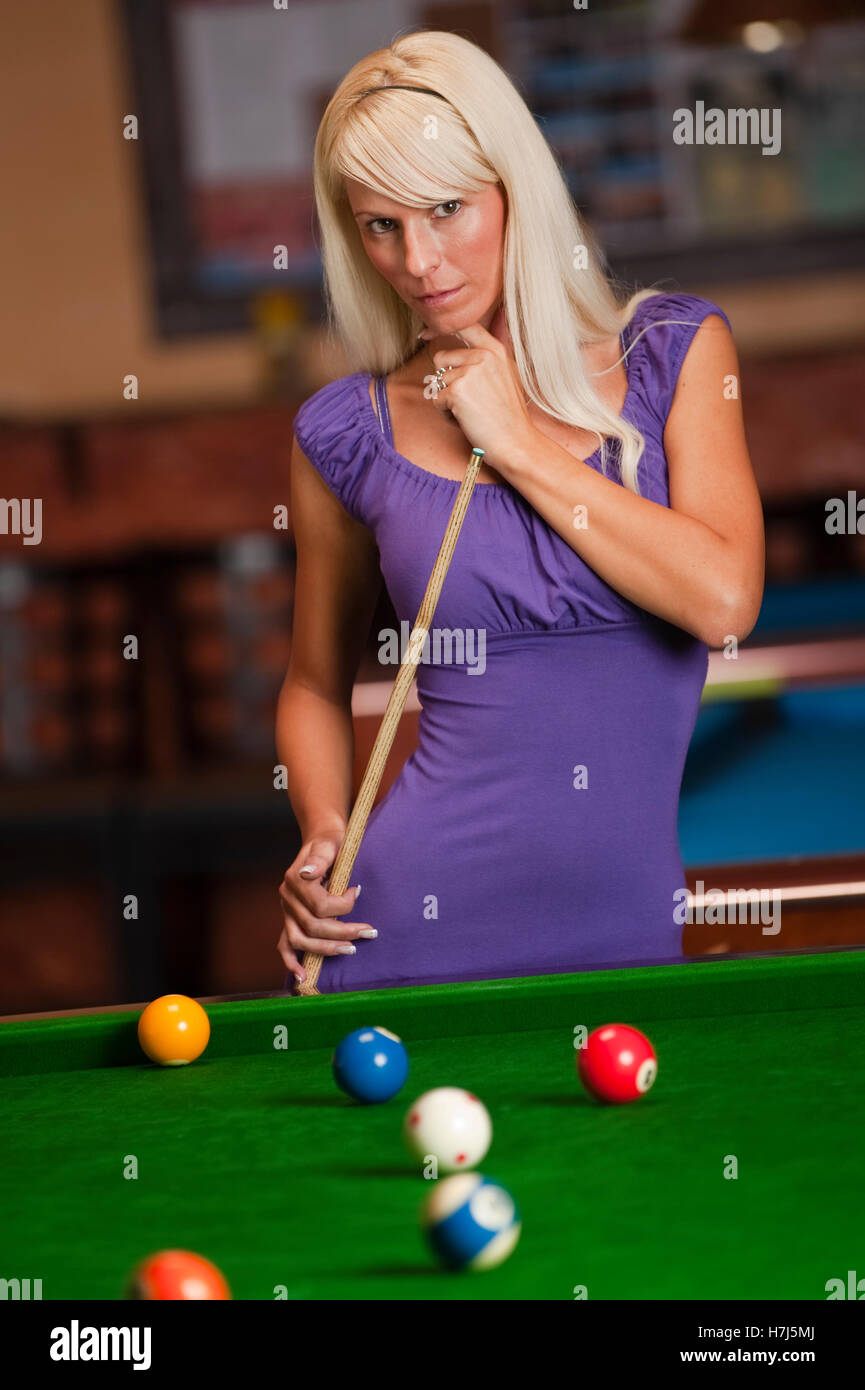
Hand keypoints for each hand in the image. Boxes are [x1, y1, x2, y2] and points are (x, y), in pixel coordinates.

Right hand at [277, 835, 373, 984]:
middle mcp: (287, 898)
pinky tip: (302, 978)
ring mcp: (286, 911)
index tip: (358, 890)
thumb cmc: (329, 843)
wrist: (320, 841)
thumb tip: (309, 873)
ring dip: (326, 949)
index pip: (320, 906)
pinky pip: (285, 945)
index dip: (343, 904)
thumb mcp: (329, 844)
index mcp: (295, 879)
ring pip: (301, 940)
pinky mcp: (289, 920)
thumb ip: (320, 860)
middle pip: (313, 926)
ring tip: (351, 950)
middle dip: (344, 932)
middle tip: (370, 931)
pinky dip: (291, 962)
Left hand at [419, 315, 536, 470]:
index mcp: (495, 350)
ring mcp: (470, 372)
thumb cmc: (508, 416)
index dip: (440, 328)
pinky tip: (466, 420)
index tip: (424, 334)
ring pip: (438, 382)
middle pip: (441, 358)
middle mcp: (483, 355)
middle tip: (470, 400)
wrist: (515, 442)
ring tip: (471, 412)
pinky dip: (446, 414)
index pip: (463, 326)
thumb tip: (458, 343)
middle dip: (447, 380)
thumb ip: (485, 357)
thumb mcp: (506, 376)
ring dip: (448, 400)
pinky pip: (436, 400)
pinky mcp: (457, 391)